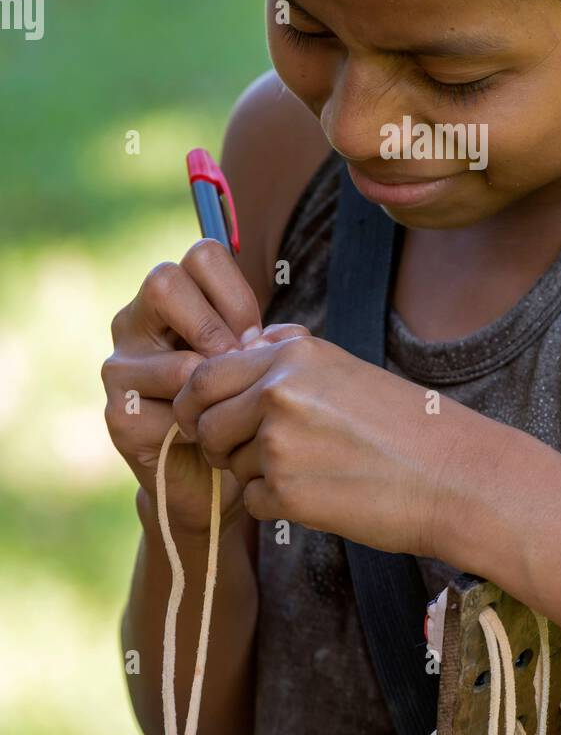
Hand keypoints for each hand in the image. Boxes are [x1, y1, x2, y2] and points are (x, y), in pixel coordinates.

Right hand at [102, 238, 263, 539]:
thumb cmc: (237, 407)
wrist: (212, 479)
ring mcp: (119, 368)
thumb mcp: (256, 361)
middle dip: (216, 325)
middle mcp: (134, 323)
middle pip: (163, 281)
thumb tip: (267, 339)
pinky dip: (202, 422)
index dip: (237, 292)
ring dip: (216, 386)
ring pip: (175, 359)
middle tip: (237, 364)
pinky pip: (170, 408)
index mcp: (170, 299)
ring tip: (229, 406)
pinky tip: (209, 435)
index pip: (201, 255)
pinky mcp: (119, 415)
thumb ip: (264, 338)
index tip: (253, 335)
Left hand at [171, 324, 472, 557]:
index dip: (199, 401)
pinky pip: (252, 501)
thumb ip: (287, 354)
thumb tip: (247, 340)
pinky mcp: (288, 494)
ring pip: (229, 462)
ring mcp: (280, 444)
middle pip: (204, 420)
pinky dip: (276, 504)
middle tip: (252, 451)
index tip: (214, 417)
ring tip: (312, 468)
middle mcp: (278, 393)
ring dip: (256, 472)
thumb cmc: (404, 424)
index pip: (204, 375)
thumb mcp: (344, 368)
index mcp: (292, 357)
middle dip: (217, 440)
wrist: (452, 475)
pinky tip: (320, 494)